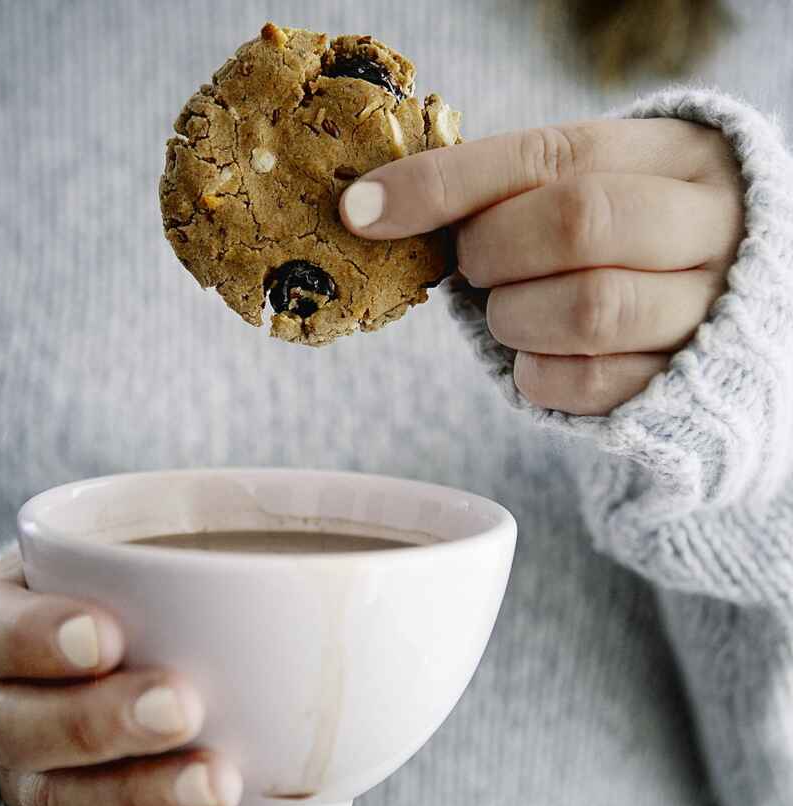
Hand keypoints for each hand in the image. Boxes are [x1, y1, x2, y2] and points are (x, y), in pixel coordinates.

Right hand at [0, 550, 241, 805]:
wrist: (55, 667)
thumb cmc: (96, 594)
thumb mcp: (103, 551)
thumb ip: (162, 538)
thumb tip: (317, 529)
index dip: (37, 637)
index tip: (103, 632)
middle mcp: (3, 703)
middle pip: (26, 725)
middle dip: (102, 720)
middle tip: (181, 703)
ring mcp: (33, 769)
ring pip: (64, 797)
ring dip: (140, 793)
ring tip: (214, 783)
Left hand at [340, 119, 744, 414]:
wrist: (715, 305)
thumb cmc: (622, 239)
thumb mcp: (583, 189)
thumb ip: (504, 190)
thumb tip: (375, 206)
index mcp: (672, 153)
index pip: (545, 156)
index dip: (444, 183)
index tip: (361, 211)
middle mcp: (703, 224)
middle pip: (579, 222)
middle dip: (494, 251)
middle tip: (474, 267)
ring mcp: (702, 307)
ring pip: (588, 308)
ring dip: (515, 316)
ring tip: (510, 311)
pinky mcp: (677, 380)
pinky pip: (588, 381)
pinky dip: (535, 373)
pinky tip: (534, 355)